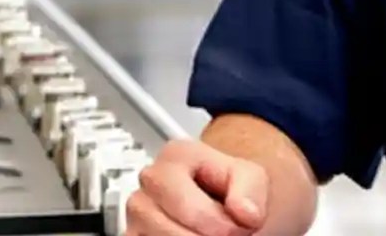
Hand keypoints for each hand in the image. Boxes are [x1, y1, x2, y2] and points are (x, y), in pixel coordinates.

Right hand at [126, 139, 269, 235]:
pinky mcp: (132, 235)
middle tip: (226, 234)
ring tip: (208, 234)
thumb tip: (243, 212)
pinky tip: (191, 235)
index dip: (219, 225)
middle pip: (169, 232)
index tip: (239, 226)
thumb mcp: (252, 177)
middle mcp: (149, 184)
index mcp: (174, 157)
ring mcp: (136, 213)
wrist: (224, 198)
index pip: (190, 208)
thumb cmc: (231, 187)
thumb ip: (250, 189)